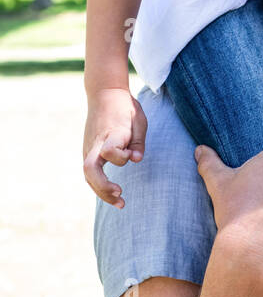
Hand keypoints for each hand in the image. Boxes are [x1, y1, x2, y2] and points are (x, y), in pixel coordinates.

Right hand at [83, 86, 147, 207]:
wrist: (104, 93)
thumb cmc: (125, 108)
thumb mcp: (139, 120)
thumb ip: (139, 142)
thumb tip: (136, 160)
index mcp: (111, 133)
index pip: (109, 151)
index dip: (121, 157)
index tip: (132, 154)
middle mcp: (96, 142)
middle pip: (90, 169)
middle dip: (104, 187)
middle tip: (121, 195)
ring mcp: (89, 147)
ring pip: (88, 175)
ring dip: (102, 192)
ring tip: (120, 203)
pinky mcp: (88, 151)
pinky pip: (90, 172)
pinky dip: (99, 185)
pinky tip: (112, 194)